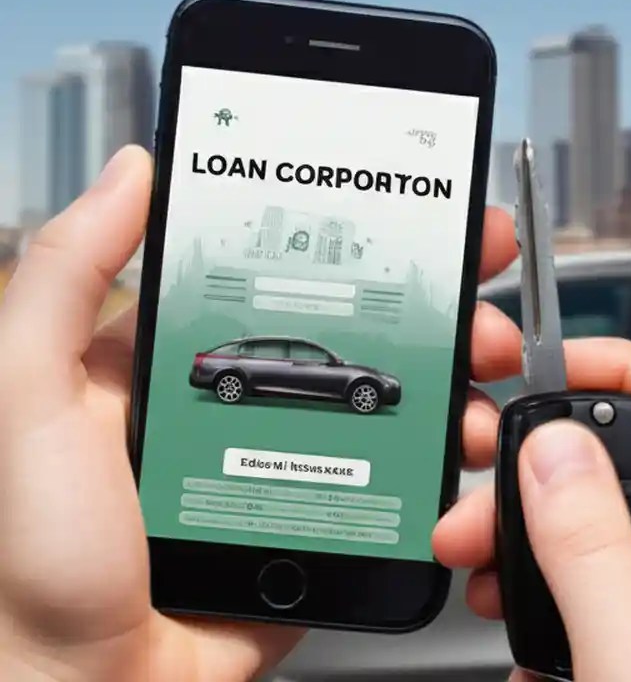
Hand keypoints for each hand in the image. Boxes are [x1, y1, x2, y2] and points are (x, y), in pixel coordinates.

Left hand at [0, 146, 522, 680]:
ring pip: (395, 411)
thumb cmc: (34, 562)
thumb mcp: (28, 398)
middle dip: (440, 314)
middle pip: (361, 336)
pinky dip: (442, 473)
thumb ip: (66, 280)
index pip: (285, 275)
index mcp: (175, 359)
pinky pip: (396, 487)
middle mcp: (243, 406)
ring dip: (454, 393)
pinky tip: (457, 465)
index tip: (426, 218)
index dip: (361, 243)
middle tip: (480, 310)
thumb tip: (130, 173)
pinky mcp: (322, 525)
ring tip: (476, 398)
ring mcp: (290, 466)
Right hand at [434, 339, 630, 680]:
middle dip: (552, 481)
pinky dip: (551, 622)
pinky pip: (605, 614)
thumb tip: (555, 453)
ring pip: (613, 550)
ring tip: (473, 574)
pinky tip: (518, 652)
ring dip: (538, 554)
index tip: (552, 363)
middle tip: (477, 496)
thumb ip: (593, 558)